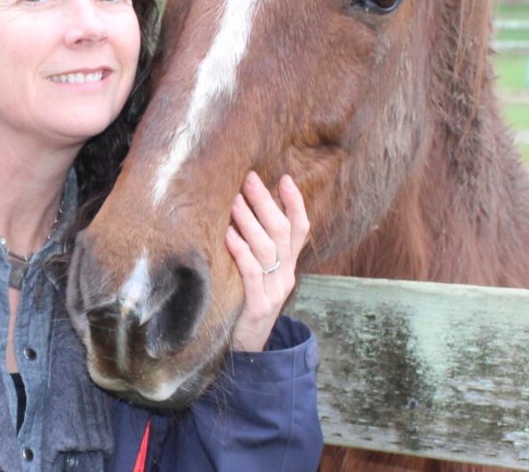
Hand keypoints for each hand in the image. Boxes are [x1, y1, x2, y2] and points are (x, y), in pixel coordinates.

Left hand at [225, 170, 309, 352]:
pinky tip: (227, 234)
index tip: (285, 178)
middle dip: (266, 202)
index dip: (296, 203)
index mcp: (287, 265)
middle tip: (248, 179)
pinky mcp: (258, 307)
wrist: (246, 351)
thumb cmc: (245, 302)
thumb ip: (257, 245)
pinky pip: (252, 274)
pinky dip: (241, 252)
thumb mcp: (258, 273)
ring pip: (268, 248)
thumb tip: (242, 204)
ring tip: (234, 201)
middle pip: (282, 231)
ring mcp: (274, 291)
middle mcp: (285, 275)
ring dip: (250, 221)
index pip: (301, 229)